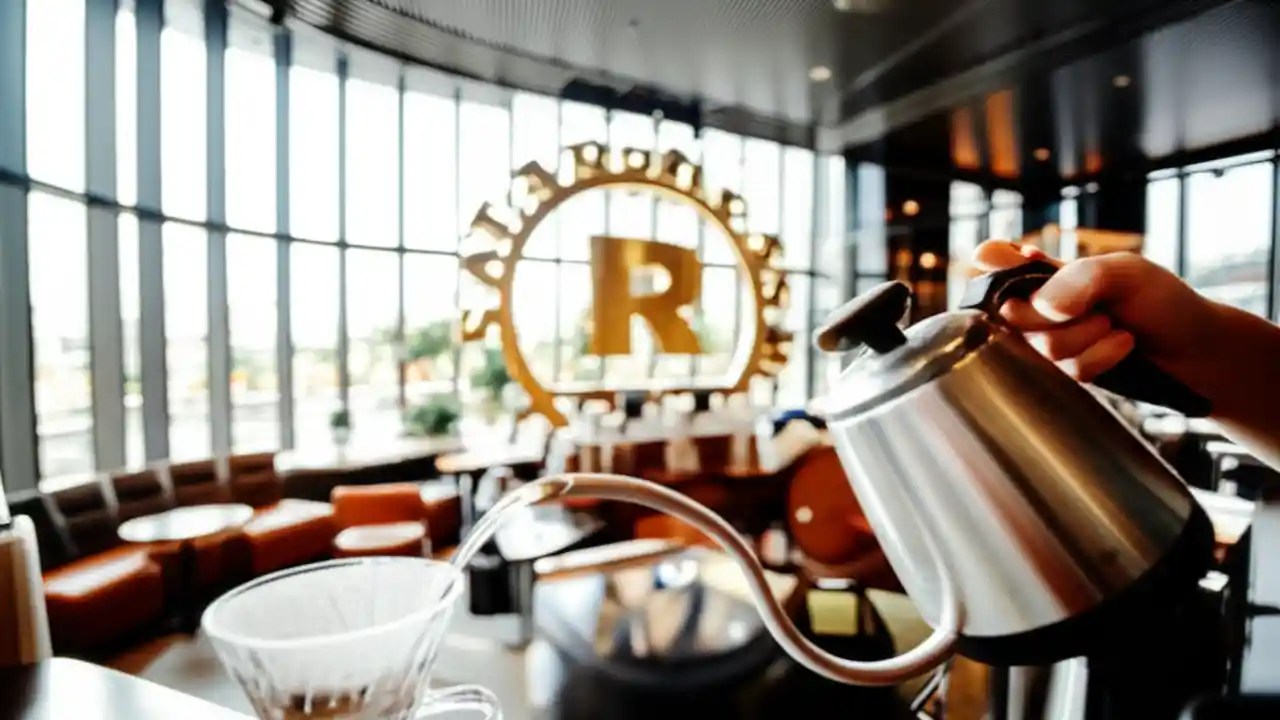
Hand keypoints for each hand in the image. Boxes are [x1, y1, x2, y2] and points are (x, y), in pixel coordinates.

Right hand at [971, 241, 1217, 382]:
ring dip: (1090, 337)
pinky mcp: (1061, 376)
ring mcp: (1046, 343)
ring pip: (1043, 347)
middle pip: (1014, 314)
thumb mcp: (1125, 272)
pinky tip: (1121, 347)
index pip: (993, 260)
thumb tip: (1040, 306)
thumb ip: (1078, 278)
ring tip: (1117, 328)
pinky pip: (1065, 371)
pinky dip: (1100, 358)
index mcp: (1042, 272)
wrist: (1194, 351)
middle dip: (1064, 315)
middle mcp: (1035, 307)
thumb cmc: (1160, 301)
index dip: (997, 266)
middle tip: (1100, 308)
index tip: (1016, 261)